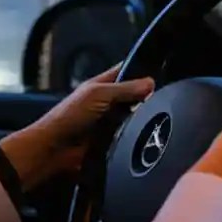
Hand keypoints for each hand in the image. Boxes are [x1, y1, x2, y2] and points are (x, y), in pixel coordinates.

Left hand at [0, 65, 153, 187]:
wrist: (55, 151)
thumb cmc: (70, 116)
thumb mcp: (98, 94)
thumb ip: (125, 88)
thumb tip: (151, 82)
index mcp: (101, 85)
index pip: (126, 71)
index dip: (141, 69)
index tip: (163, 71)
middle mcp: (107, 102)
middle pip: (134, 96)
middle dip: (148, 96)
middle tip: (166, 98)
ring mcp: (111, 122)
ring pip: (136, 116)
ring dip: (144, 118)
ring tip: (162, 116)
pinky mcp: (113, 141)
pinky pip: (132, 135)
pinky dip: (139, 135)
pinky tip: (150, 135)